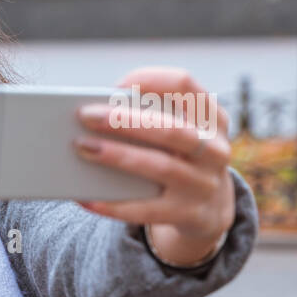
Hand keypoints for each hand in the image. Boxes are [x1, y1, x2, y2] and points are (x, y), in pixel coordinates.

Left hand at [72, 67, 235, 266]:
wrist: (208, 209)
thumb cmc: (177, 158)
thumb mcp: (179, 134)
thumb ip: (151, 120)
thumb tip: (93, 116)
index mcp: (211, 117)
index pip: (185, 86)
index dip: (150, 81)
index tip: (115, 86)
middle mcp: (215, 149)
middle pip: (171, 129)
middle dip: (125, 121)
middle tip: (85, 115)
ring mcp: (204, 184)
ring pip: (160, 167)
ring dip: (117, 156)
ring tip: (82, 147)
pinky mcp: (189, 214)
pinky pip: (146, 210)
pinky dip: (113, 204)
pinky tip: (85, 197)